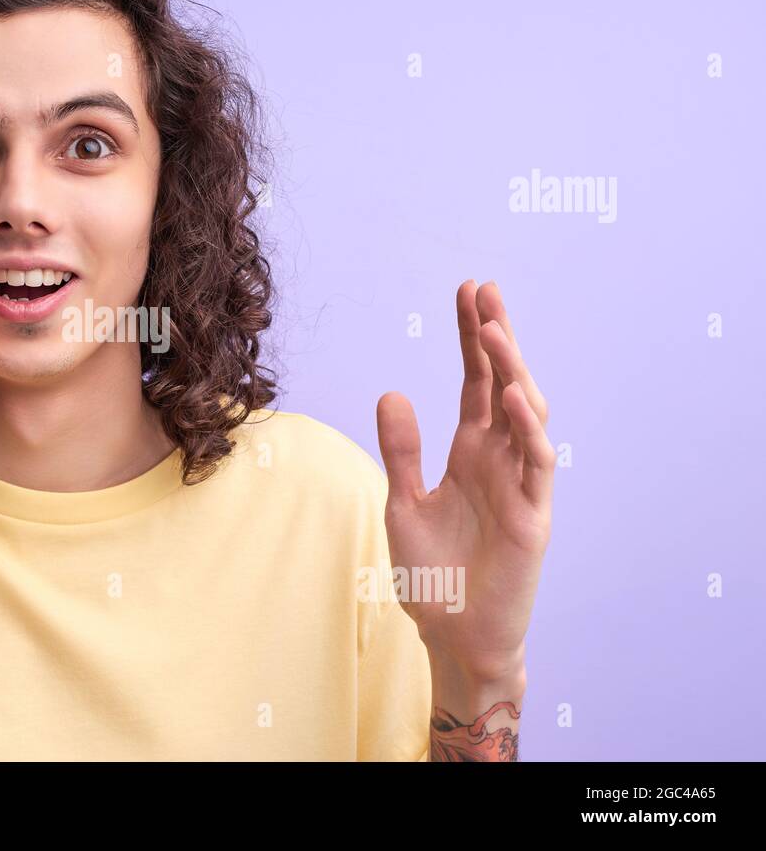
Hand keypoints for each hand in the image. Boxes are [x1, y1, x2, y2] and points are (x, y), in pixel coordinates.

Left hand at [375, 280, 553, 680]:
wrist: (452, 636)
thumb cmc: (432, 573)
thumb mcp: (402, 504)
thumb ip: (401, 451)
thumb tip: (390, 391)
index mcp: (469, 452)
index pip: (475, 381)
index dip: (471, 338)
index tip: (467, 291)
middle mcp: (499, 460)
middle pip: (504, 385)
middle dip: (496, 338)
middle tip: (485, 291)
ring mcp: (521, 485)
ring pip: (528, 415)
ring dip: (513, 372)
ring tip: (493, 331)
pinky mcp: (533, 517)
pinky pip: (537, 464)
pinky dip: (528, 430)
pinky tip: (513, 397)